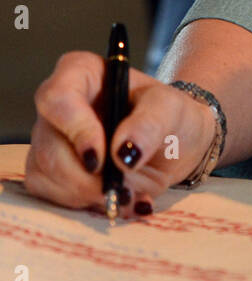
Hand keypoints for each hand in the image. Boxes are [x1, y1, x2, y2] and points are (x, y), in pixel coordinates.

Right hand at [26, 51, 217, 217]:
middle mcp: (58, 107)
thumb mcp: (171, 109)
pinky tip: (117, 201)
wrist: (176, 142)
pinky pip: (52, 196)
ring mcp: (51, 141)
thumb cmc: (170, 114)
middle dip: (85, 179)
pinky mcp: (51, 172)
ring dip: (87, 195)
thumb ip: (150, 124)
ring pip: (46, 175)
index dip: (76, 131)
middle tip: (122, 191)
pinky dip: (85, 206)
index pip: (58, 99)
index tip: (100, 159)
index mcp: (80, 74)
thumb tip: (122, 152)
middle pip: (49, 147)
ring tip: (128, 195)